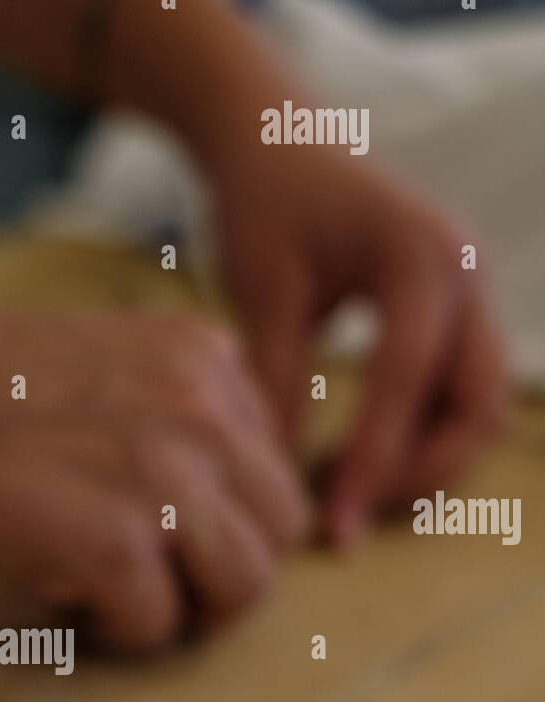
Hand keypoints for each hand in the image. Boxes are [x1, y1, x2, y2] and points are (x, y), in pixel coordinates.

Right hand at [0, 307, 310, 650]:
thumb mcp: (97, 364)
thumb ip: (170, 414)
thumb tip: (212, 510)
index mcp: (202, 356)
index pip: (271, 467)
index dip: (220, 517)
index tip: (157, 532)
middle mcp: (203, 408)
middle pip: (277, 531)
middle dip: (220, 569)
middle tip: (146, 583)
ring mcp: (164, 476)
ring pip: (244, 588)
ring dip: (183, 610)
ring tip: (109, 598)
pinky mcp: (114, 544)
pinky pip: (158, 626)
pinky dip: (113, 633)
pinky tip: (59, 600)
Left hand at [214, 151, 509, 544]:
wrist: (280, 145)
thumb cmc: (266, 205)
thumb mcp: (262, 288)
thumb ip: (274, 378)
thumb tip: (279, 478)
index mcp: (421, 254)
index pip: (409, 375)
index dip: (372, 454)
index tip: (332, 517)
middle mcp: (465, 277)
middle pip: (479, 404)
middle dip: (421, 473)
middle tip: (345, 517)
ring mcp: (468, 299)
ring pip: (478, 411)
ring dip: (424, 466)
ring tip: (342, 495)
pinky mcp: (452, 322)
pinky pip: (456, 400)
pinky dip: (417, 443)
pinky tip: (351, 465)